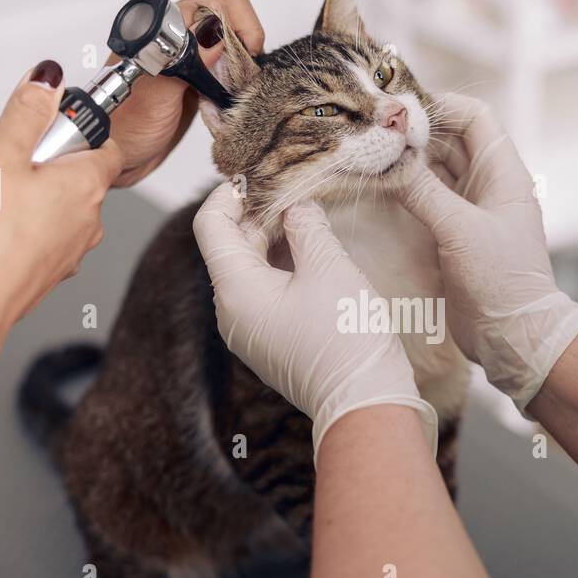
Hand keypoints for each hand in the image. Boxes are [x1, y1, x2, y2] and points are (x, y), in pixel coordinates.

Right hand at [0, 60, 123, 343]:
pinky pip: (18, 232)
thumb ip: (27, 111)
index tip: (39, 126)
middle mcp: (85, 221)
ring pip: (32, 203)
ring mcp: (65, 251)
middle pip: (58, 173)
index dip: (72, 129)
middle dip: (10, 160)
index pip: (104, 144)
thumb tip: (48, 79)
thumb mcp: (0, 151)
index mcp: (87, 186)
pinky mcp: (39, 273)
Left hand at [109, 0, 264, 186]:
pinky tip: (227, 99)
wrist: (116, 156)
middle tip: (240, 76)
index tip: (240, 59)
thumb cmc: (122, 129)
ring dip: (244, 62)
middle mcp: (180, 35)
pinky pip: (232, 64)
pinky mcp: (200, 77)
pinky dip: (239, 79)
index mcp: (164, 28)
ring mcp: (192, 56)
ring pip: (236, 38)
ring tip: (232, 90)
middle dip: (247, 41)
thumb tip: (215, 35)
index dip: (238, 25)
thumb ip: (184, 62)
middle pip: (234, 12)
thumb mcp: (153, 97)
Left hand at [192, 184, 436, 459]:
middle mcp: (231, 313)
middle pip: (232, 245)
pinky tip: (315, 252)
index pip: (211, 225)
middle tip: (296, 187)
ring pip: (252, 269)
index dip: (230, 192)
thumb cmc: (347, 338)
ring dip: (276, 239)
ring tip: (310, 216)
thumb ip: (305, 224)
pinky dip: (285, 266)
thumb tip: (294, 207)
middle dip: (261, 213)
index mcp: (234, 290)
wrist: (366, 404)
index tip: (260, 174)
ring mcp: (250, 331)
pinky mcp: (272, 342)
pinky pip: (267, 292)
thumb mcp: (328, 265)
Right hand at [398, 93, 577, 411]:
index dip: (441, 106)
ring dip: (407, 162)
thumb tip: (389, 158)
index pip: (475, 117)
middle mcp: (487, 186)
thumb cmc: (502, 281)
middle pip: (449, 140)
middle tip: (374, 131)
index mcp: (503, 174)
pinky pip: (426, 200)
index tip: (401, 111)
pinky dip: (404, 190)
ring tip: (370, 154)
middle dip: (415, 133)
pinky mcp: (452, 234)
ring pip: (434, 170)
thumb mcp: (460, 231)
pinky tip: (377, 186)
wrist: (513, 337)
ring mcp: (470, 210)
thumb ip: (423, 192)